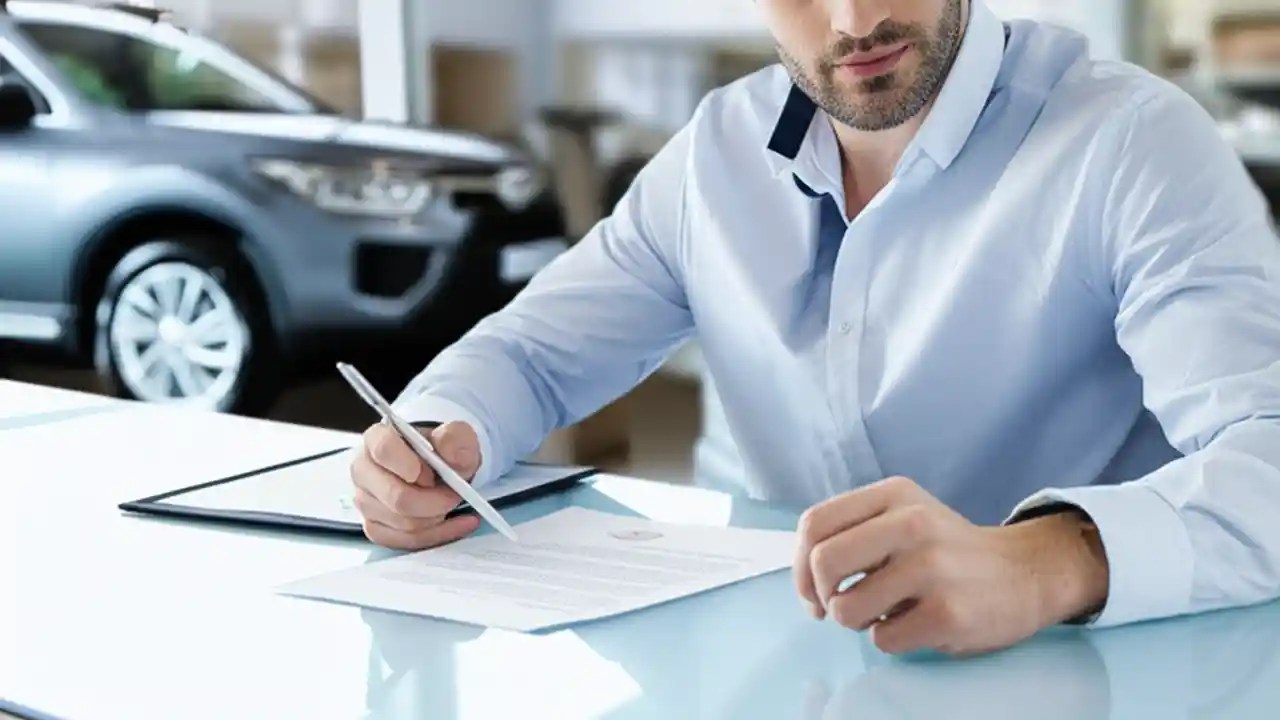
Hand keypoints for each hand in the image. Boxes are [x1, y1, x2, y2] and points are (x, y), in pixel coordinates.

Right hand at [351, 421, 482, 549]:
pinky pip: (404, 541)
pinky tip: (454, 523)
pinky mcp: (374, 527)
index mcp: (377, 438)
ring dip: (436, 518)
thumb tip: (453, 456)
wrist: (442, 471)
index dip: (411, 465)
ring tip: (453, 505)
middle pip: (395, 496)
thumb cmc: (443, 452)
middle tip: (455, 496)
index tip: (433, 475)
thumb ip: (456, 439)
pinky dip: (435, 535)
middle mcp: (364, 470)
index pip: (383, 450)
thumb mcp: (457, 437)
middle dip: (433, 502)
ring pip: (402, 522)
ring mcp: (365, 501)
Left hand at [794, 476, 1108, 655]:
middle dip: (821, 594)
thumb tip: (804, 582)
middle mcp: (912, 523)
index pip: (813, 524)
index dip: (798, 564)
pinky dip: (890, 639)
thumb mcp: (902, 516)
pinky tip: (915, 624)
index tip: (814, 587)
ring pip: (847, 608)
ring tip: (884, 612)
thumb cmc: (945, 551)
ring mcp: (932, 568)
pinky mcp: (947, 612)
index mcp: (893, 495)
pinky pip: (883, 639)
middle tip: (839, 604)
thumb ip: (852, 532)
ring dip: (856, 621)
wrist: (1023, 574)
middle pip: (822, 562)